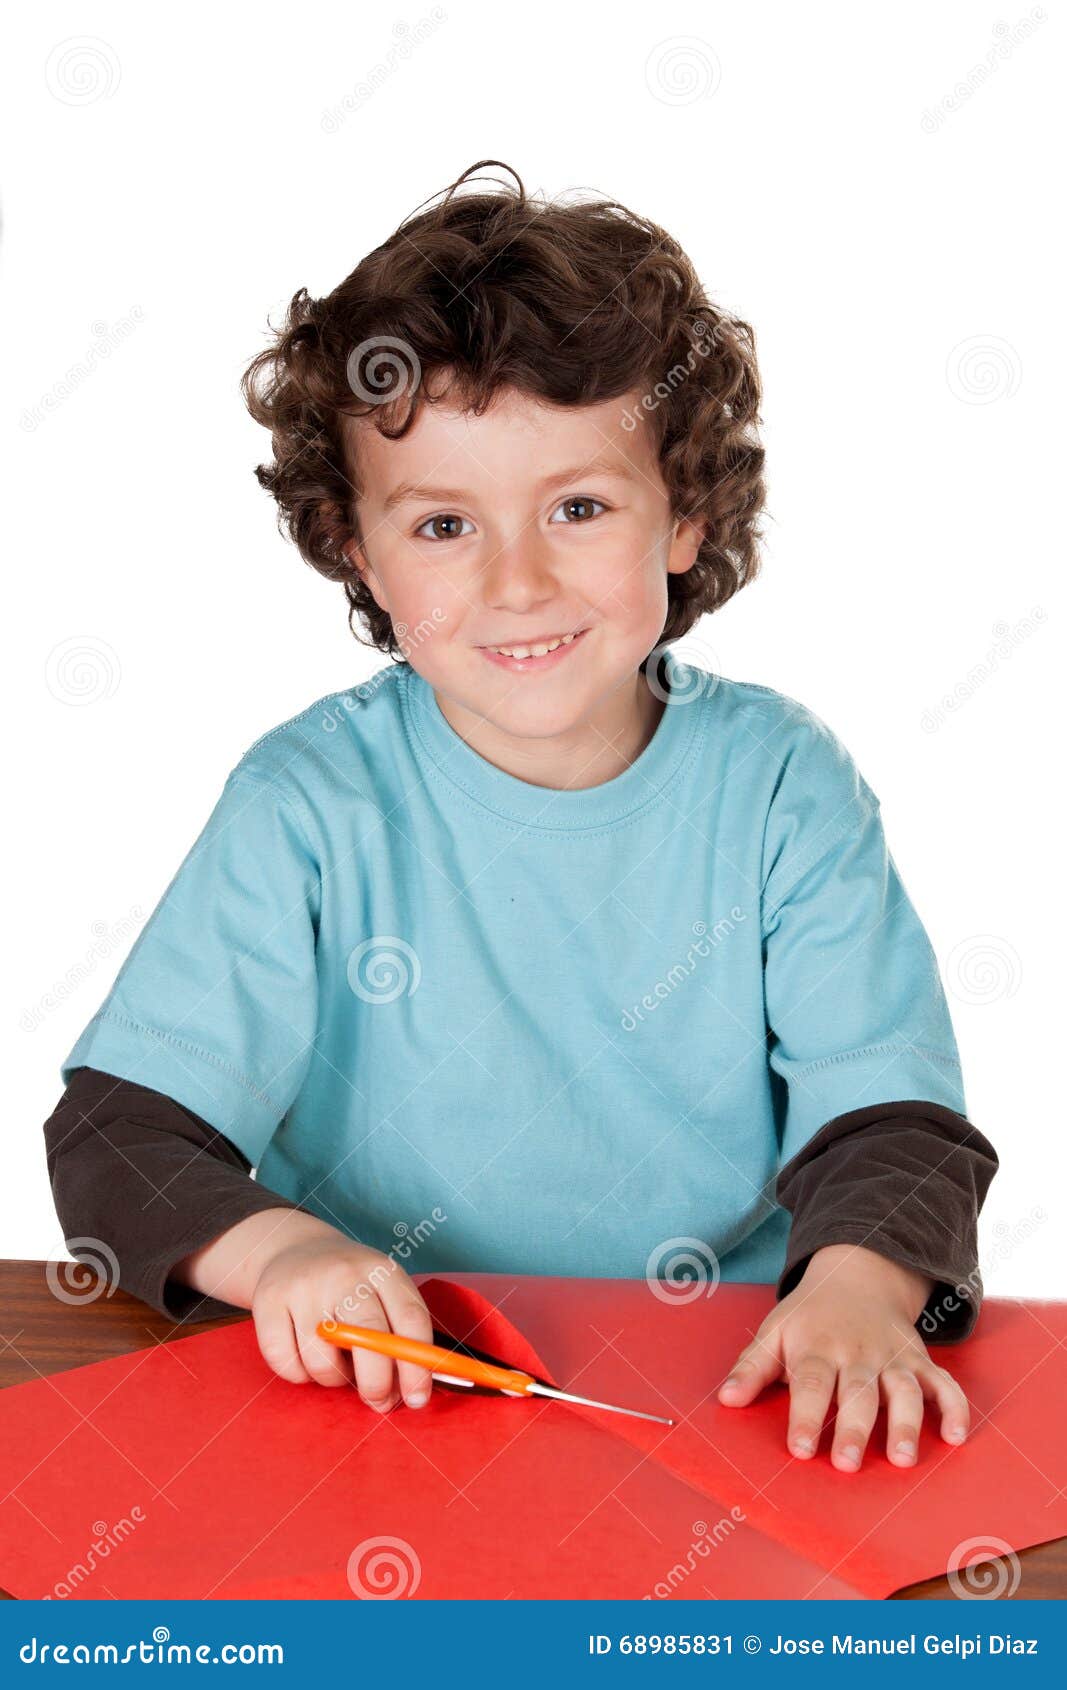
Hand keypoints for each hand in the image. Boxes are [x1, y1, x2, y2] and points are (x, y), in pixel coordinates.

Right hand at [249, 1215, 434, 1412]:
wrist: (295, 1250)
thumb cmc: (350, 1286)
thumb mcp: (382, 1294)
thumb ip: (397, 1338)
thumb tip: (405, 1394)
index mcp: (382, 1271)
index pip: (410, 1319)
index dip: (417, 1366)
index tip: (417, 1399)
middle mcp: (344, 1274)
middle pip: (369, 1337)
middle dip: (378, 1383)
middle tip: (378, 1401)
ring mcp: (304, 1286)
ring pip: (322, 1361)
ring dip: (333, 1378)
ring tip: (334, 1363)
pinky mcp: (269, 1301)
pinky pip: (285, 1362)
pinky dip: (298, 1374)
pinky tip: (304, 1357)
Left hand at [716, 1243, 970, 1469]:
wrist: (857, 1275)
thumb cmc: (809, 1316)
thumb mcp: (775, 1330)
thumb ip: (752, 1367)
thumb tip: (725, 1401)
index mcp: (818, 1347)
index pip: (811, 1383)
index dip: (806, 1416)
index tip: (800, 1450)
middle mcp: (858, 1353)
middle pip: (858, 1392)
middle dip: (854, 1428)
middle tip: (847, 1465)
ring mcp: (893, 1356)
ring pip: (904, 1390)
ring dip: (906, 1424)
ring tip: (901, 1460)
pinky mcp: (920, 1360)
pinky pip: (944, 1383)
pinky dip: (954, 1408)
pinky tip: (955, 1437)